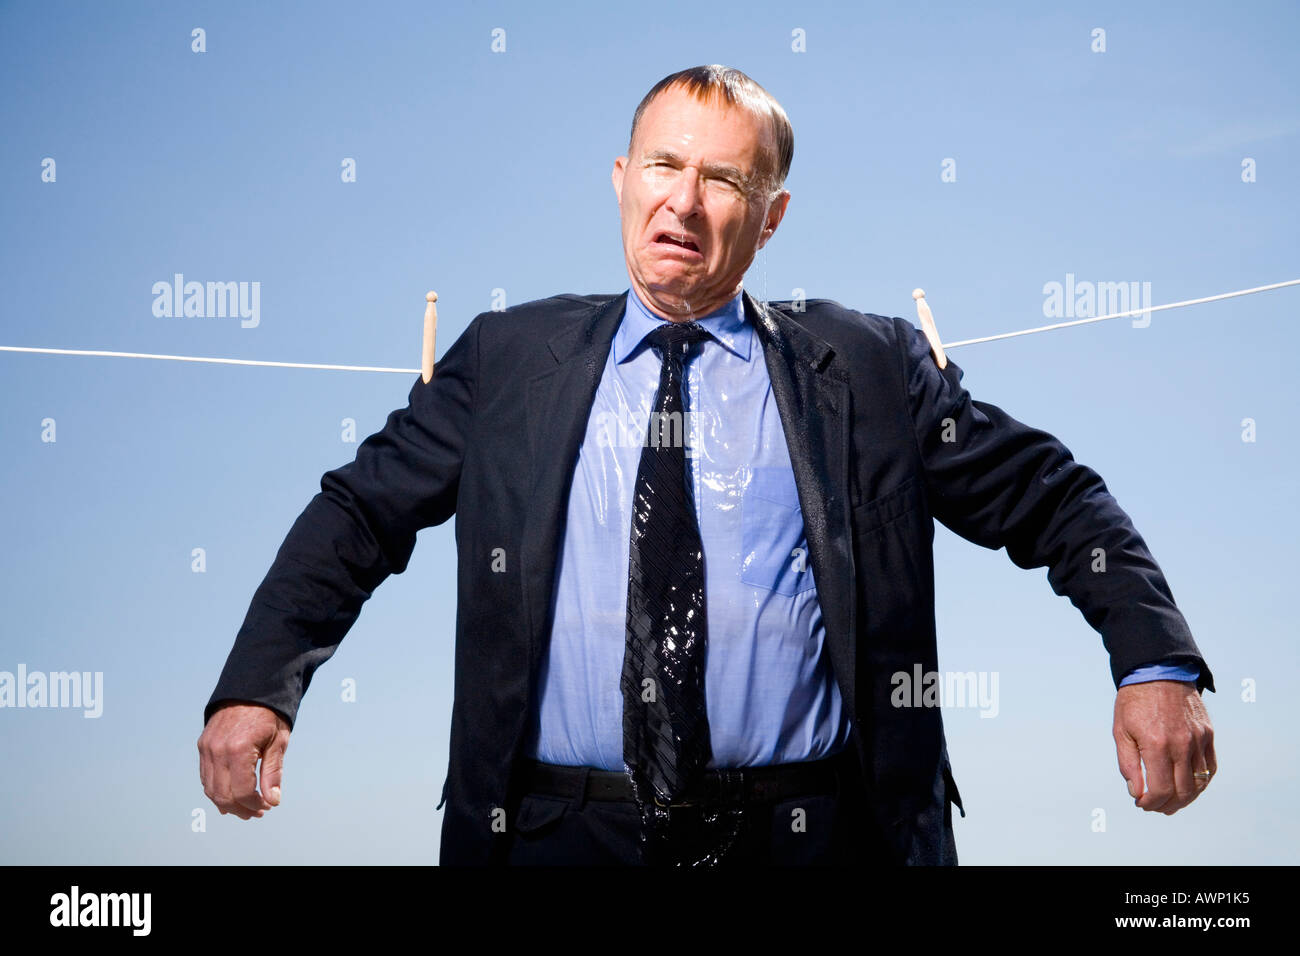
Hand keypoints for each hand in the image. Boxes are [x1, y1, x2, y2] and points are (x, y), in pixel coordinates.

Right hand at [198, 703, 290, 819]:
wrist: (251, 688)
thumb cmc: (269, 715)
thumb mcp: (278, 742)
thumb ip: (272, 773)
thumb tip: (272, 801)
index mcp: (239, 749)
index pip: (242, 792)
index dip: (254, 804)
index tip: (267, 806)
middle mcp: (218, 750)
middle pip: (222, 795)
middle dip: (240, 808)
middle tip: (257, 812)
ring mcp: (207, 748)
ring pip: (210, 789)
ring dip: (227, 803)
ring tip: (246, 807)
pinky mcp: (203, 745)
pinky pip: (205, 776)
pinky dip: (216, 789)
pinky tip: (231, 794)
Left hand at [1113, 679, 1214, 814]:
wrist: (1158, 672)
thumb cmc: (1134, 701)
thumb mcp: (1121, 730)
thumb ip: (1128, 764)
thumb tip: (1136, 792)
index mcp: (1157, 744)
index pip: (1160, 789)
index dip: (1150, 803)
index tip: (1141, 803)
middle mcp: (1182, 744)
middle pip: (1182, 791)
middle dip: (1167, 805)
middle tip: (1154, 807)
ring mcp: (1198, 740)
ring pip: (1199, 784)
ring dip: (1185, 799)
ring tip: (1170, 802)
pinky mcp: (1208, 735)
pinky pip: (1210, 768)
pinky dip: (1201, 783)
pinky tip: (1188, 787)